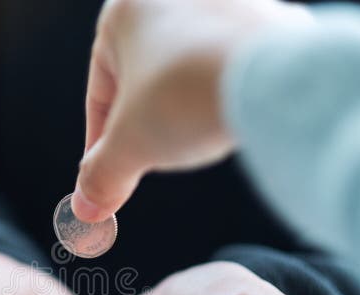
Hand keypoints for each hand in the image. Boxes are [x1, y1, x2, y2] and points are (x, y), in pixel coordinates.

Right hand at [72, 0, 311, 221]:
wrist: (274, 75)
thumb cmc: (187, 94)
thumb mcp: (129, 147)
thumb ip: (101, 176)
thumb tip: (86, 209)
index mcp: (125, 11)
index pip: (100, 92)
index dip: (101, 142)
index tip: (108, 175)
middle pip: (145, 79)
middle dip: (146, 123)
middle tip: (151, 161)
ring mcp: (225, 4)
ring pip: (190, 69)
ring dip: (186, 107)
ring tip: (197, 138)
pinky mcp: (268, 19)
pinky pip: (235, 65)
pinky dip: (228, 94)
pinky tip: (232, 118)